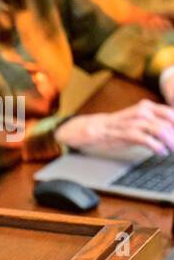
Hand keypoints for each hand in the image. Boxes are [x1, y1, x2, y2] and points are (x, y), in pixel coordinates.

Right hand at [56, 100, 173, 156]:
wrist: (94, 128)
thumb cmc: (118, 125)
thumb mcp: (137, 118)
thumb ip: (155, 120)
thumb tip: (171, 129)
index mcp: (146, 107)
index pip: (171, 113)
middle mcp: (141, 112)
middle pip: (168, 122)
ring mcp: (133, 122)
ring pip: (160, 130)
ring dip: (169, 142)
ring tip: (172, 149)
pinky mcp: (126, 133)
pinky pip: (146, 140)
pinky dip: (156, 147)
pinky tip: (160, 152)